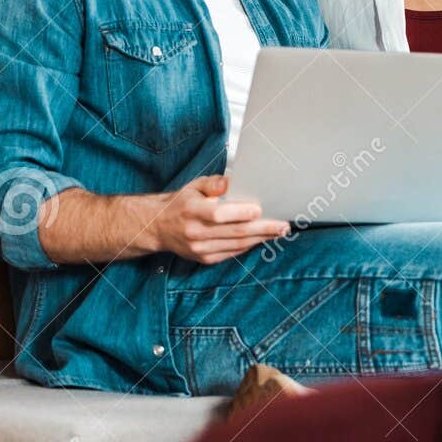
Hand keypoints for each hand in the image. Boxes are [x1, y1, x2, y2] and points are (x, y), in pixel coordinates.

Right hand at [152, 176, 289, 263]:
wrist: (159, 228)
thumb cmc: (181, 204)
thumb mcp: (193, 187)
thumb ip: (213, 184)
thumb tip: (231, 182)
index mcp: (192, 211)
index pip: (218, 215)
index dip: (240, 214)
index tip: (259, 210)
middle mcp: (195, 232)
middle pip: (234, 232)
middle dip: (262, 229)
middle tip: (282, 226)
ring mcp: (200, 249)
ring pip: (236, 245)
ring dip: (260, 239)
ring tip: (279, 232)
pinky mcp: (205, 258)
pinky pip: (232, 253)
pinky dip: (249, 245)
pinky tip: (262, 239)